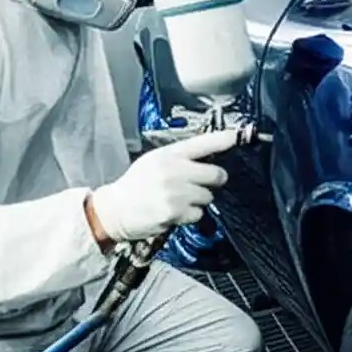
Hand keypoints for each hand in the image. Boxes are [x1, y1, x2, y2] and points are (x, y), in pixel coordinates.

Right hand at [87, 130, 238, 243]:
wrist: (115, 210)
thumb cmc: (137, 184)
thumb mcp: (155, 161)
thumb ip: (180, 157)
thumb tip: (210, 157)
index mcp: (169, 154)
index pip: (202, 143)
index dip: (223, 139)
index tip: (237, 136)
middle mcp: (174, 171)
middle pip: (216, 174)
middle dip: (214, 180)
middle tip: (199, 184)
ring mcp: (175, 193)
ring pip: (208, 197)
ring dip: (199, 200)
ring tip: (178, 200)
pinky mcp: (174, 213)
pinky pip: (198, 214)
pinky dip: (190, 216)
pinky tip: (174, 212)